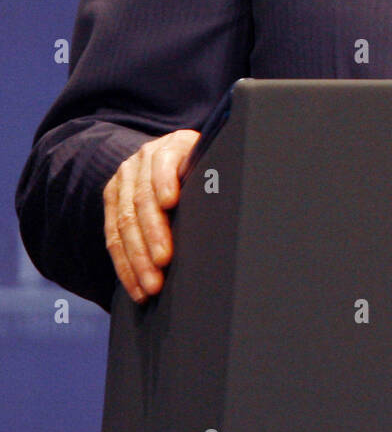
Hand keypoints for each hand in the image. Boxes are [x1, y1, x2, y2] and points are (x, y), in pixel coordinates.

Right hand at [103, 129, 200, 303]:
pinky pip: (112, 237)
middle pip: (142, 199)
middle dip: (152, 234)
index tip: (171, 202)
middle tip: (164, 262)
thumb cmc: (204, 169)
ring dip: (137, 258)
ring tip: (151, 285)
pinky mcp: (111, 199)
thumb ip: (216, 179)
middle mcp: (142, 159)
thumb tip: (239, 206)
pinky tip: (136, 286)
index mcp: (173, 145)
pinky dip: (125, 266)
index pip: (164, 162)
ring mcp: (123, 179)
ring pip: (123, 223)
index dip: (165, 181)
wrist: (169, 158)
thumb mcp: (212, 164)